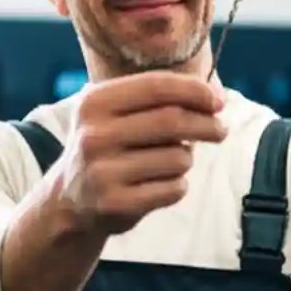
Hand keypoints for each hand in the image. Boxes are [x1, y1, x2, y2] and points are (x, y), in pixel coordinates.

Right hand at [56, 71, 226, 235]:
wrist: (68, 200)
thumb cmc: (107, 145)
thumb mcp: (114, 111)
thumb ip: (158, 98)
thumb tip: (214, 96)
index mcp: (94, 102)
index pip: (157, 86)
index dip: (195, 91)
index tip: (218, 101)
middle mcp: (94, 135)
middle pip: (172, 121)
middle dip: (207, 124)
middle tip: (221, 130)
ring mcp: (102, 172)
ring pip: (178, 157)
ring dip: (187, 159)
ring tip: (171, 162)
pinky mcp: (116, 204)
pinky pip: (173, 189)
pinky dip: (178, 185)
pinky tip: (160, 184)